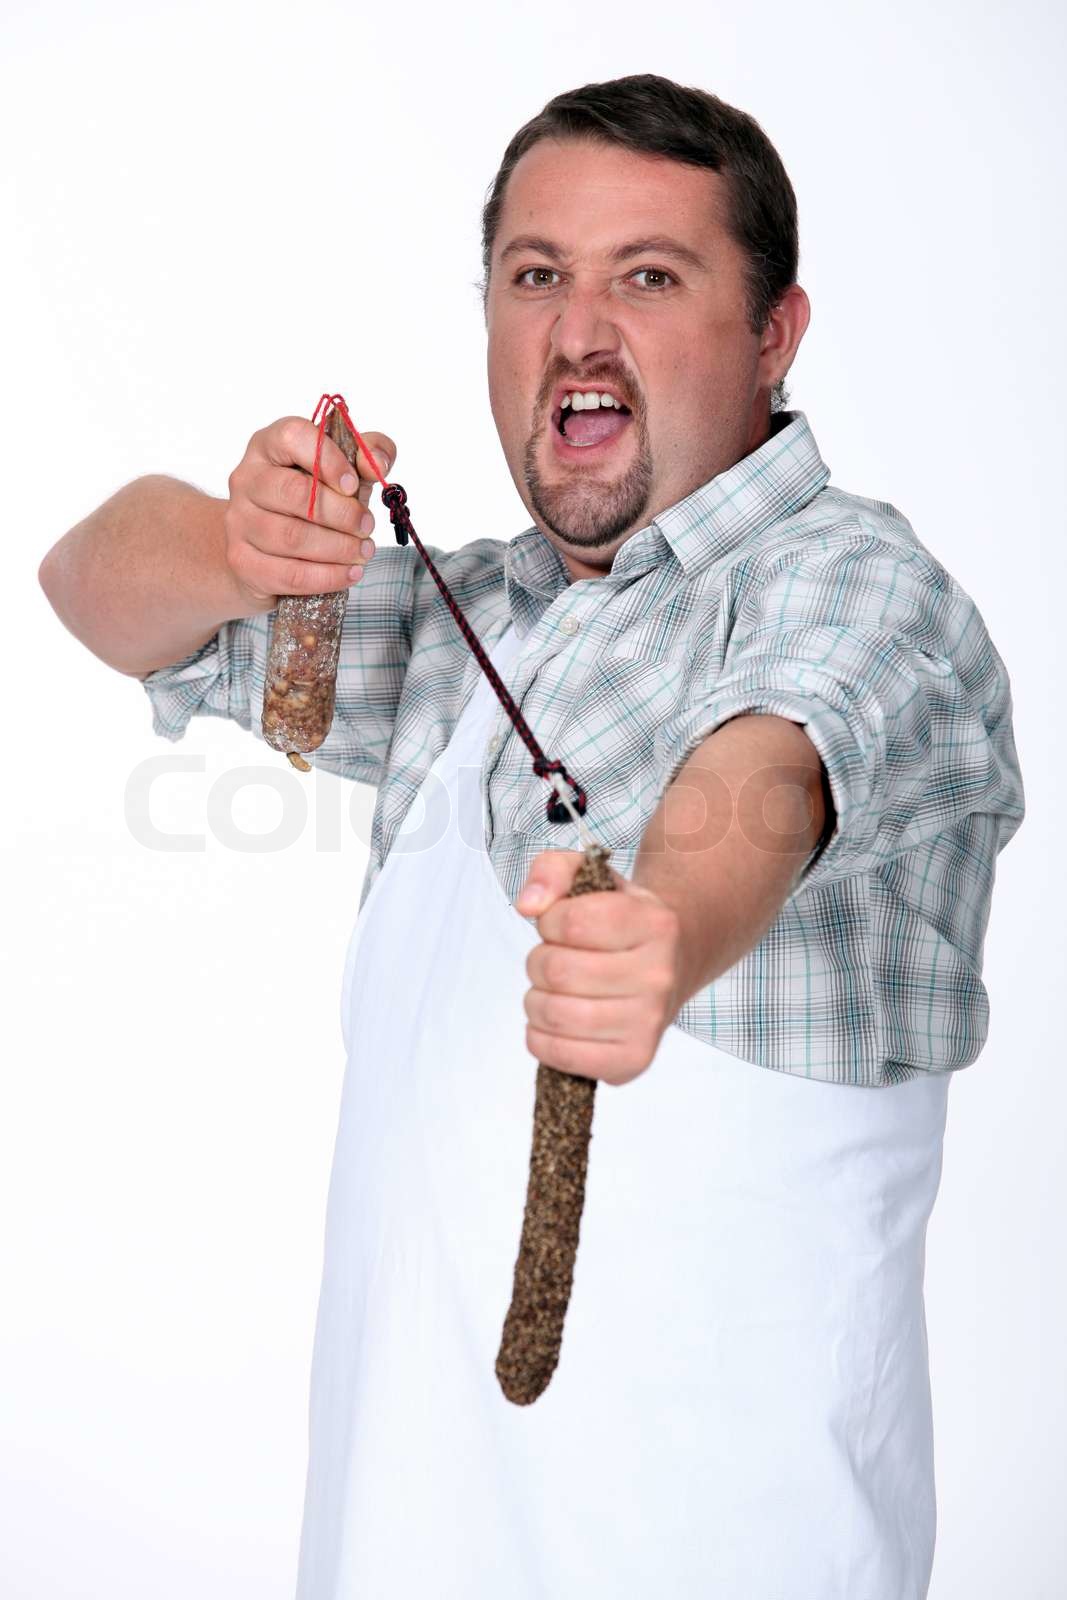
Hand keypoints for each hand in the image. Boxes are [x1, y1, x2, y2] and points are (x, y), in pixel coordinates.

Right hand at [224, 415, 395, 608]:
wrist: (269, 549)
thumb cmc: (312, 502)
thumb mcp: (343, 471)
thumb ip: (367, 454)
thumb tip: (377, 462)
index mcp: (268, 446)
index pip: (292, 437)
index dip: (328, 459)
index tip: (354, 484)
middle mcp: (247, 479)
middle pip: (293, 492)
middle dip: (341, 513)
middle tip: (367, 526)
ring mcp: (239, 522)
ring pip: (292, 537)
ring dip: (339, 548)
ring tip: (363, 551)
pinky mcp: (243, 562)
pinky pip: (288, 574)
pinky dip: (327, 576)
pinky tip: (349, 573)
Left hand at [515, 849, 683, 1085]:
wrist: (672, 962)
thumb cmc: (621, 921)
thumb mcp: (593, 877)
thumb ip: (551, 870)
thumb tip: (529, 906)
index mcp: (655, 924)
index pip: (570, 921)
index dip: (549, 921)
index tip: (560, 924)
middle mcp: (660, 975)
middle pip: (557, 971)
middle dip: (539, 962)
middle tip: (555, 960)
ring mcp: (649, 1023)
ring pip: (554, 1014)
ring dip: (536, 1001)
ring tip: (555, 991)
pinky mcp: (633, 1060)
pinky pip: (560, 1056)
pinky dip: (541, 1038)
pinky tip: (557, 1022)